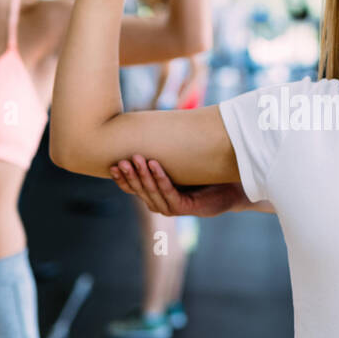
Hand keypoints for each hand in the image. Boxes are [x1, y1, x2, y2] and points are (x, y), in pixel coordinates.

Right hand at [110, 154, 247, 216]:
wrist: (227, 188)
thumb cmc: (200, 175)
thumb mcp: (176, 165)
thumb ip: (161, 155)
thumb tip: (144, 130)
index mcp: (154, 195)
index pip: (132, 188)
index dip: (121, 178)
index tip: (111, 164)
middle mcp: (159, 203)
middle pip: (139, 190)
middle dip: (130, 175)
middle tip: (121, 160)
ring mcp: (170, 207)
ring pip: (152, 191)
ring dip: (143, 175)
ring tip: (136, 159)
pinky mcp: (183, 208)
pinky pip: (169, 191)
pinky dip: (161, 178)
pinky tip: (154, 164)